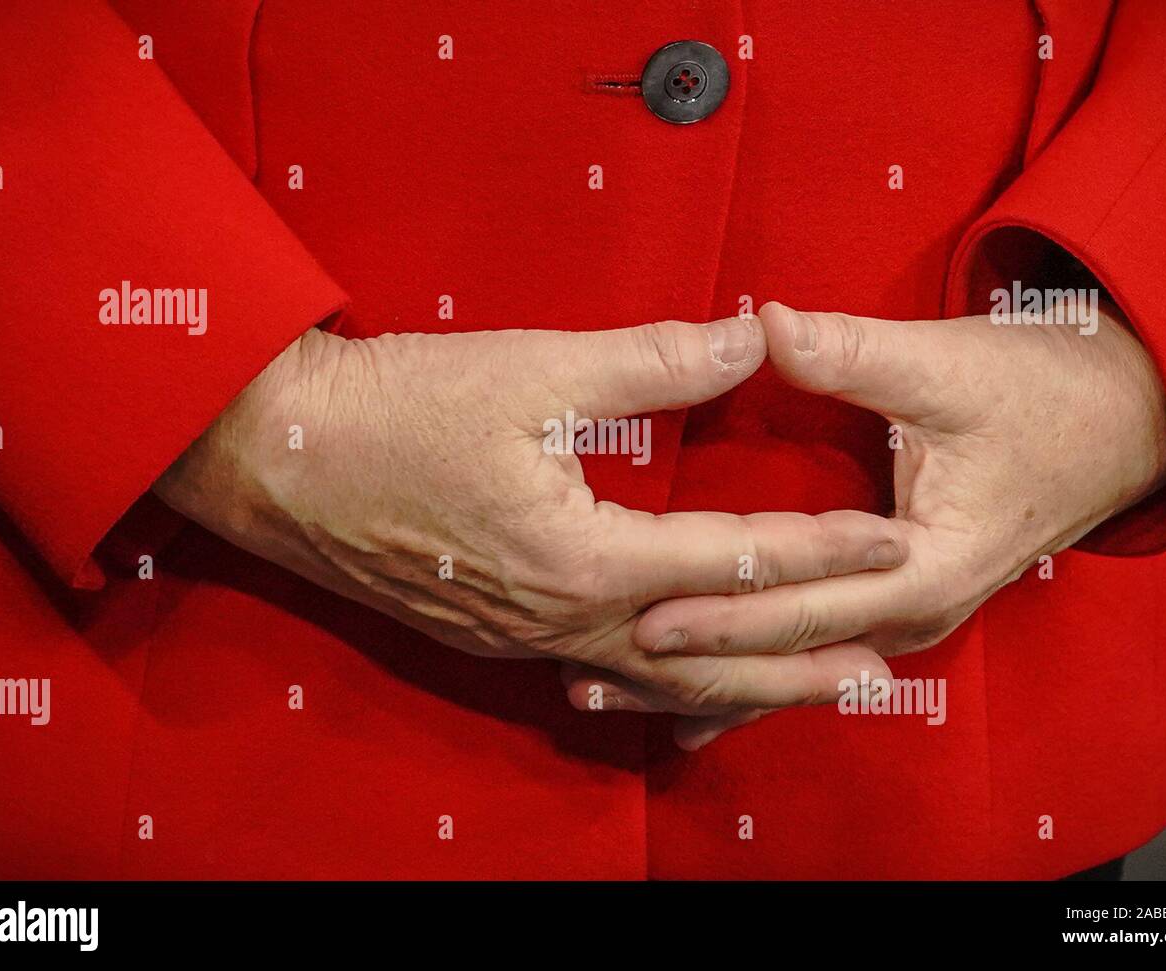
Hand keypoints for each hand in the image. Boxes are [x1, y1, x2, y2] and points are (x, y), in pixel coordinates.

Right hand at [154, 318, 908, 709]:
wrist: (276, 459)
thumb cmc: (397, 409)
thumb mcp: (531, 368)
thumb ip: (652, 362)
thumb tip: (750, 338)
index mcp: (583, 559)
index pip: (732, 558)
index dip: (820, 548)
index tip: (889, 543)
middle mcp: (562, 621)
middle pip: (708, 655)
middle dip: (799, 663)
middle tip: (879, 672)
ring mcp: (525, 641)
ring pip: (655, 681)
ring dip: (737, 686)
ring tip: (804, 693)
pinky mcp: (496, 636)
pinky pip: (601, 678)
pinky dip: (660, 688)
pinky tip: (681, 691)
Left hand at [572, 297, 1165, 747]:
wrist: (1116, 424)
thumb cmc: (1036, 393)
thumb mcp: (946, 366)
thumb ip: (851, 354)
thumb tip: (763, 323)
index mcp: (929, 568)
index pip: (807, 605)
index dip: (724, 611)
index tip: (645, 615)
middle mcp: (916, 615)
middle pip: (789, 651)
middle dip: (697, 663)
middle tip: (595, 671)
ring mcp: (908, 620)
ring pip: (795, 667)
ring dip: (710, 682)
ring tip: (614, 695)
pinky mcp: (895, 608)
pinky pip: (813, 655)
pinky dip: (749, 676)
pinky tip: (688, 707)